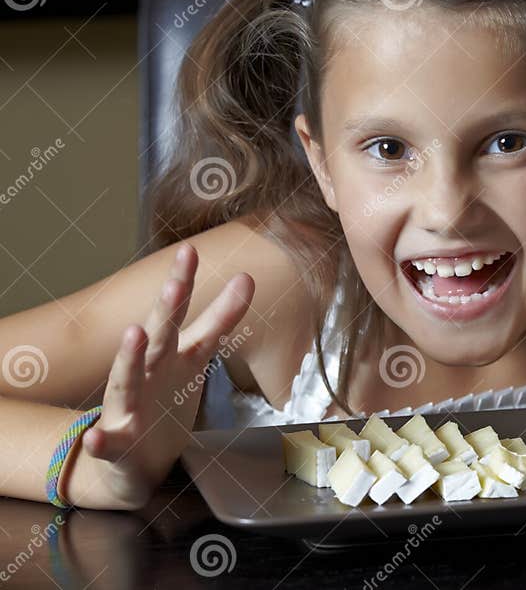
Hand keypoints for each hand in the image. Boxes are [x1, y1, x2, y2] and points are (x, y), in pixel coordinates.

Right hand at [66, 243, 254, 508]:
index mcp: (170, 355)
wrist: (136, 458)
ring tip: (134, 333)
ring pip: (126, 381)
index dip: (188, 286)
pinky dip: (100, 439)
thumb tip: (247, 276)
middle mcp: (146, 373)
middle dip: (166, 310)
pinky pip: (107, 443)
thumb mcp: (195, 356)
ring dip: (129, 358)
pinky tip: (95, 436)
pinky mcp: (117, 445)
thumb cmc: (163, 396)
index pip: (185, 316)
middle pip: (159, 338)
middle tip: (174, 282)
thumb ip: (219, 320)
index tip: (190, 250)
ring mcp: (128, 407)